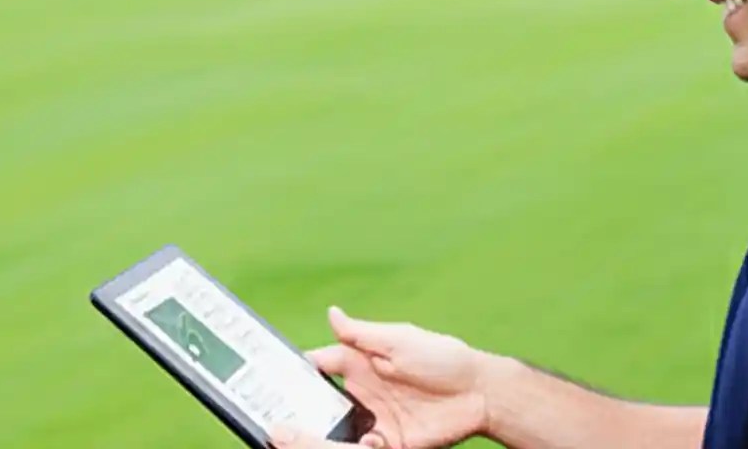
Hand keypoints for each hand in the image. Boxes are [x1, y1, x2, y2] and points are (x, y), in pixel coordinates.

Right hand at [278, 306, 492, 448]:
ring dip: (322, 435)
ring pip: (335, 431)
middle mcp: (363, 392)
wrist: (480, 394)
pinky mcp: (390, 443)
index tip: (267, 380)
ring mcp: (375, 419)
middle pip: (320, 404)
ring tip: (304, 437)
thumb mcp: (400, 340)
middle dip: (300, 411)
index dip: (295, 372)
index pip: (319, 366)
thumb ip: (362, 334)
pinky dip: (355, 448)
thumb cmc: (443, 358)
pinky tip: (364, 442)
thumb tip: (331, 313)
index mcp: (361, 363)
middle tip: (279, 418)